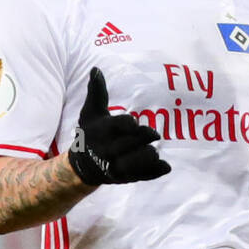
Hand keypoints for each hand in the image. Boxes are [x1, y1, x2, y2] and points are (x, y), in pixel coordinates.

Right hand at [67, 67, 171, 185]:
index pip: (119, 126)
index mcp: (102, 132)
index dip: (129, 124)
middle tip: (151, 134)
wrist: (83, 165)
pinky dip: (156, 171)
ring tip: (152, 150)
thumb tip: (95, 69)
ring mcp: (117, 167)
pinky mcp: (126, 178)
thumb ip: (96, 92)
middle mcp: (109, 150)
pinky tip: (165, 166)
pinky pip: (144, 176)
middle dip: (144, 137)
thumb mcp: (90, 112)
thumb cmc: (90, 133)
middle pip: (133, 143)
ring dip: (150, 155)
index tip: (134, 123)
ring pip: (140, 161)